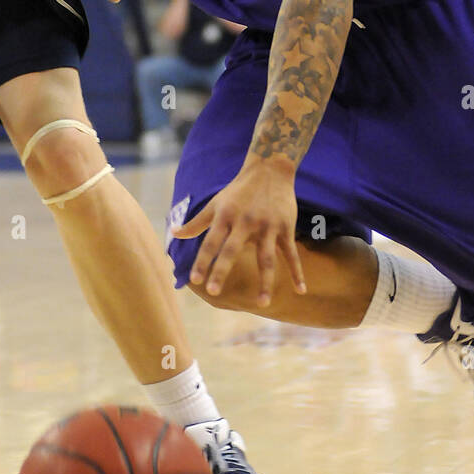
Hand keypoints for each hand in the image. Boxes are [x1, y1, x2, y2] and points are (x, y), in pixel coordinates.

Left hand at [174, 161, 306, 306]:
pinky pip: (291, 254)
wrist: (270, 170)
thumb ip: (196, 222)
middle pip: (232, 250)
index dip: (202, 261)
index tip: (194, 280)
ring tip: (262, 303)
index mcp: (226, 216)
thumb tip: (174, 234)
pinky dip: (297, 272)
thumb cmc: (239, 190)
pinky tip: (300, 290)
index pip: (211, 242)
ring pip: (266, 258)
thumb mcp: (216, 203)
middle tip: (214, 292)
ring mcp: (267, 226)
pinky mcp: (285, 228)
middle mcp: (245, 222)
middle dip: (222, 271)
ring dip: (265, 282)